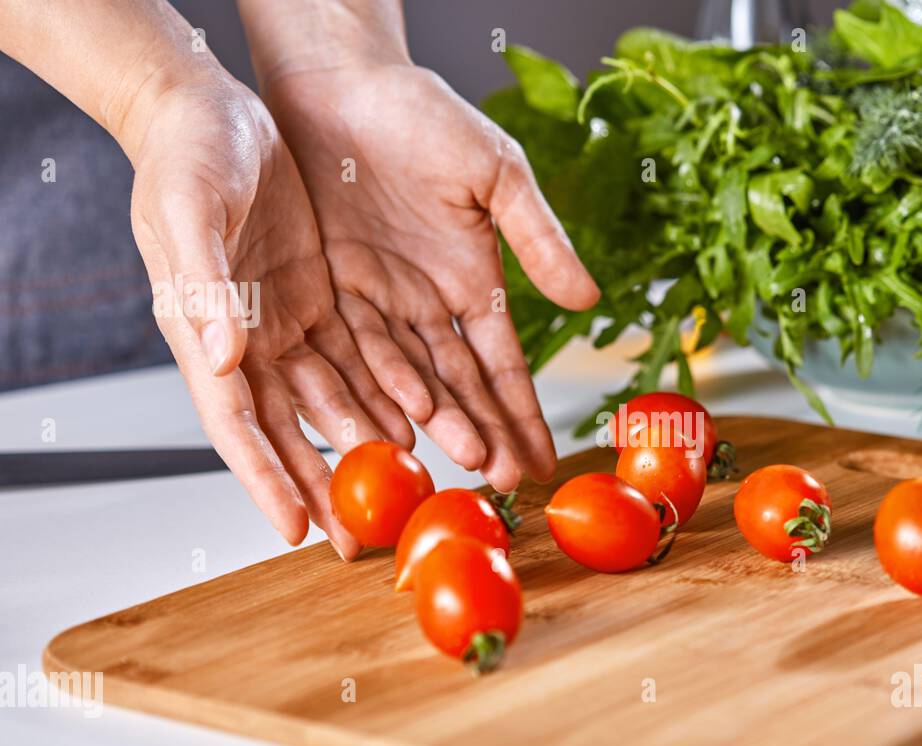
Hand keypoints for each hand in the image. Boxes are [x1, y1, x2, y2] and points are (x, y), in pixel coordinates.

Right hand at [130, 77, 410, 557]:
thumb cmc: (185, 154)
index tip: (296, 529)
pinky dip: (383, 394)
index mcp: (203, 331)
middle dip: (322, 486)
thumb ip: (205, 286)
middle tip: (358, 540)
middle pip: (288, 430)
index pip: (237, 423)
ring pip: (331, 401)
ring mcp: (285, 323)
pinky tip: (415, 426)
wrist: (213, 109)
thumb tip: (224, 360)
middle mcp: (246, 342)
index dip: (265, 478)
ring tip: (403, 491)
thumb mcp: (189, 210)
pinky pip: (358, 358)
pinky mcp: (318, 298)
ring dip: (365, 447)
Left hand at [261, 63, 599, 490]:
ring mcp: (380, 301)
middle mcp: (429, 303)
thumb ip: (537, 239)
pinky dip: (372, 393)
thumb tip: (588, 299)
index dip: (523, 414)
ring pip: (410, 381)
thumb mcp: (495, 174)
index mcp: (475, 279)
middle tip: (501, 486)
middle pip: (460, 386)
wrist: (339, 81)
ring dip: (434, 427)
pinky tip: (390, 431)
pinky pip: (352, 353)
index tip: (542, 462)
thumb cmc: (422, 114)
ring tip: (454, 470)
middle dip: (484, 437)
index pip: (504, 364)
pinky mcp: (330, 290)